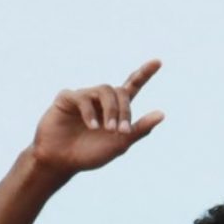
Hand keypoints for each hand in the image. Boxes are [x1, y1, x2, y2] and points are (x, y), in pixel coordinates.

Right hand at [28, 59, 164, 176]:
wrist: (61, 162)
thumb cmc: (90, 154)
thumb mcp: (120, 143)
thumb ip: (139, 129)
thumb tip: (162, 114)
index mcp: (115, 109)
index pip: (132, 86)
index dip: (144, 73)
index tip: (158, 62)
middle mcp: (100, 99)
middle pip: (120, 91)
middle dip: (125, 110)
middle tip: (122, 131)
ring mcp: (83, 96)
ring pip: (104, 90)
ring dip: (111, 110)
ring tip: (108, 129)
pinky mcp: (67, 98)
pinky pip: (82, 97)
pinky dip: (90, 112)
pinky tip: (92, 126)